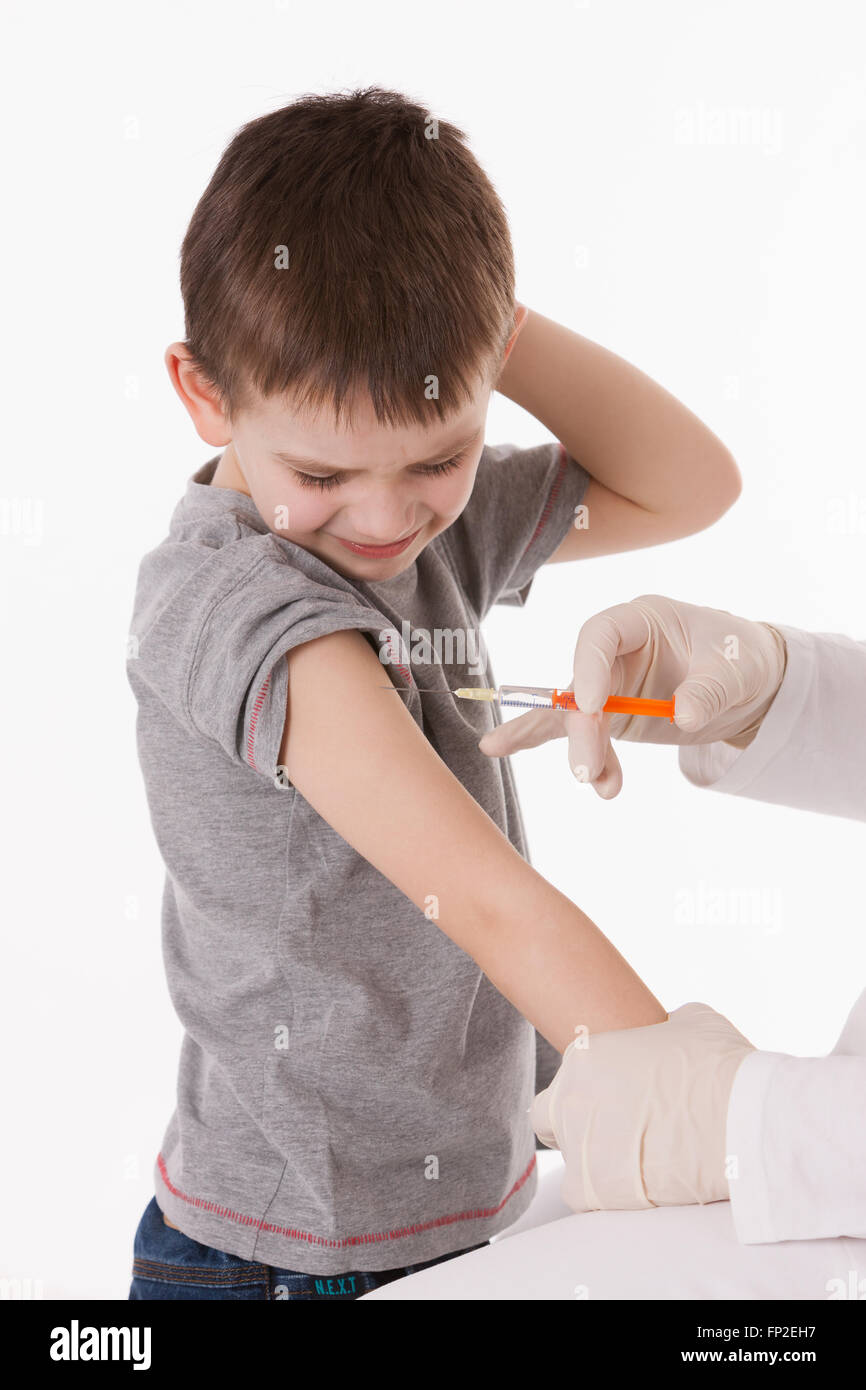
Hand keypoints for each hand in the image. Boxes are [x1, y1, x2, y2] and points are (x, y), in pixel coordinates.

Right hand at [478, 593, 787, 798]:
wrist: (750, 685)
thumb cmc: (742, 657)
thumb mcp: (737, 669)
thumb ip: (710, 689)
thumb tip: (685, 716)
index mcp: (642, 620)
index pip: (600, 633)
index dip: (588, 667)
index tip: (590, 707)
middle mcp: (616, 651)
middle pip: (582, 684)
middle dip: (580, 728)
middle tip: (586, 769)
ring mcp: (609, 685)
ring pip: (574, 716)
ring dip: (580, 750)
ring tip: (593, 783)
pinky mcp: (611, 717)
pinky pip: (587, 738)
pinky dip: (592, 762)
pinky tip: (600, 786)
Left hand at [530, 1002, 754, 1210]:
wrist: (743, 1121)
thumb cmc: (720, 1067)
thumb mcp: (692, 1022)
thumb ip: (665, 1025)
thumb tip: (669, 1027)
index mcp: (584, 1057)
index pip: (567, 1080)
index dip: (590, 1092)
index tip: (617, 1103)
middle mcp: (571, 1099)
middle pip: (550, 1119)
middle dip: (576, 1126)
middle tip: (616, 1133)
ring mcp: (577, 1145)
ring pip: (571, 1161)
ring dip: (597, 1164)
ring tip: (640, 1163)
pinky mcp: (591, 1189)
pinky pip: (582, 1196)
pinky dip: (608, 1194)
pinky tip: (639, 1184)